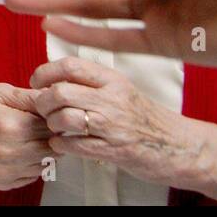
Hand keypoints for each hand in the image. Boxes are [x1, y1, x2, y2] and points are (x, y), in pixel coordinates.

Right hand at [0, 83, 53, 190]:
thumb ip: (30, 97)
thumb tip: (54, 100)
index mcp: (12, 126)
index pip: (52, 127)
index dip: (51, 118)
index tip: (44, 114)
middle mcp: (9, 153)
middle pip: (51, 148)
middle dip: (48, 135)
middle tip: (34, 125)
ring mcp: (4, 170)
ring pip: (44, 164)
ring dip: (40, 151)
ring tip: (22, 137)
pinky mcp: (0, 181)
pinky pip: (30, 176)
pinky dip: (28, 164)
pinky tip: (15, 150)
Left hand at [30, 57, 216, 194]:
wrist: (180, 146)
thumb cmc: (145, 117)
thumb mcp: (121, 89)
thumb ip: (91, 81)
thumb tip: (52, 77)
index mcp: (112, 80)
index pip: (70, 65)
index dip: (45, 73)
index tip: (36, 82)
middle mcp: (112, 99)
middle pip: (61, 92)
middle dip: (43, 102)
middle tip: (43, 109)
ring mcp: (114, 126)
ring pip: (65, 118)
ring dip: (51, 124)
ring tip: (54, 127)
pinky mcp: (115, 150)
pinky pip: (76, 145)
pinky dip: (61, 144)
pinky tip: (61, 143)